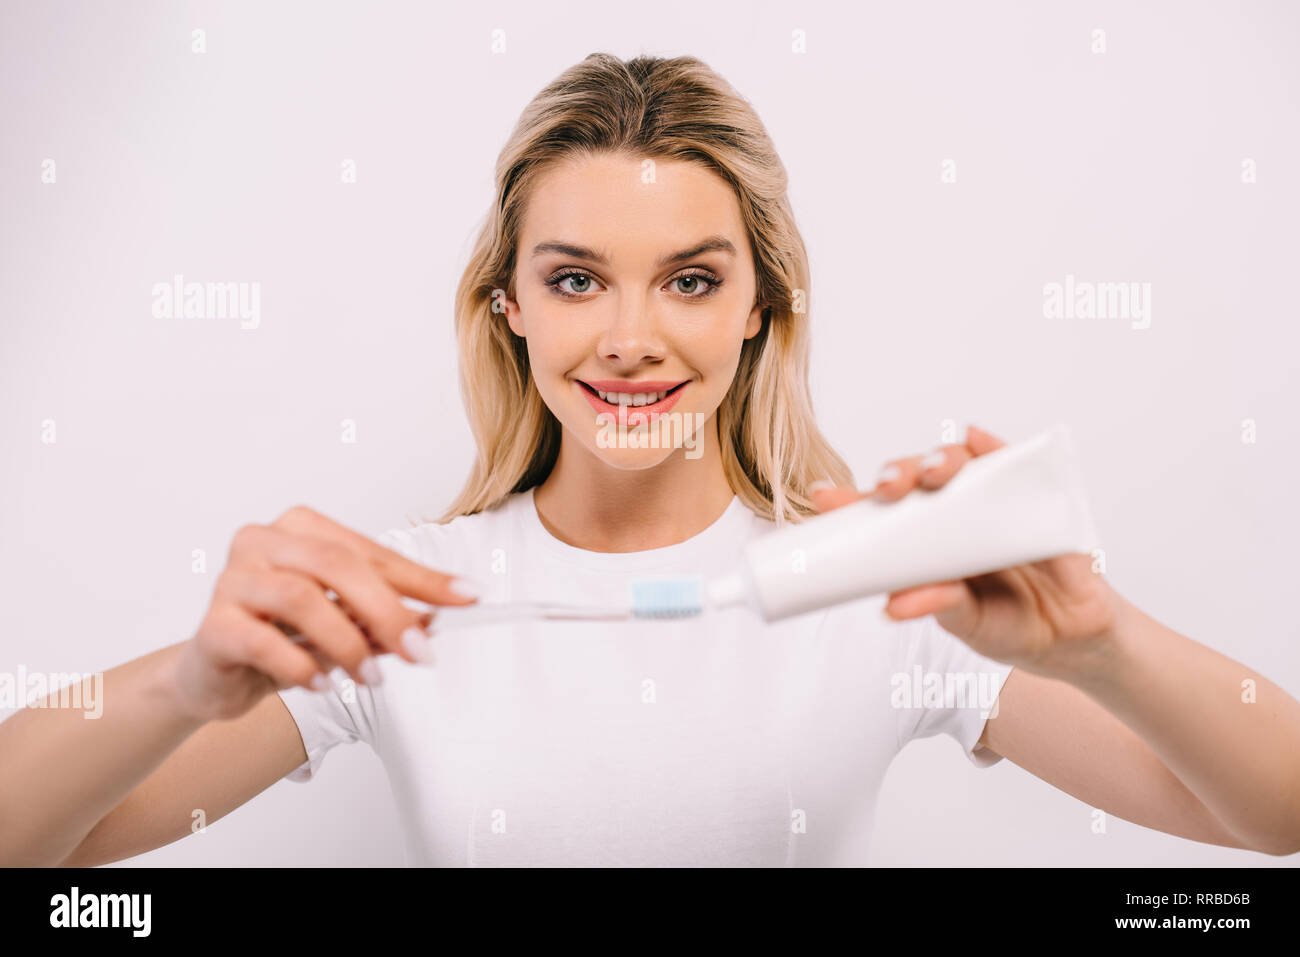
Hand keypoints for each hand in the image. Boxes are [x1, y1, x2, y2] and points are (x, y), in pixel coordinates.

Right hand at [173, 506, 477, 721]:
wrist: (216, 675)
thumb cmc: (285, 637)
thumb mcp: (345, 623)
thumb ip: (386, 615)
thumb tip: (437, 622)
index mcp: (302, 528)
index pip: (372, 552)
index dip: (423, 578)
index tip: (469, 598)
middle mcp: (263, 541)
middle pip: (337, 565)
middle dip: (388, 610)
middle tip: (420, 651)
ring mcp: (232, 579)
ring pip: (302, 598)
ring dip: (348, 642)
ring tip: (373, 676)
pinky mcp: (212, 624)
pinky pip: (262, 640)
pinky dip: (302, 665)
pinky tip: (325, 684)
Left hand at [811, 425, 1122, 677]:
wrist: (1073, 637)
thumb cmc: (1010, 625)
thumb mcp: (969, 624)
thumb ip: (938, 607)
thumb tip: (893, 606)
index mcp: (923, 544)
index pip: (880, 515)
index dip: (851, 503)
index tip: (823, 498)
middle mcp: (951, 516)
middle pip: (915, 481)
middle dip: (896, 476)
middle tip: (887, 489)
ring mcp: (990, 502)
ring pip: (957, 464)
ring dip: (939, 459)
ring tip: (933, 472)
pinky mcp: (1031, 497)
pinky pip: (1010, 461)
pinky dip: (992, 445)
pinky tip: (976, 438)